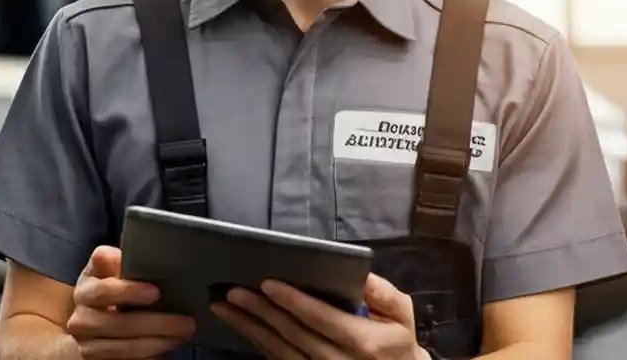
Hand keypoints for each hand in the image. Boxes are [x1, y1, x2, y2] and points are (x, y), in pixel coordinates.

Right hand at [66, 245, 196, 358]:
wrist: (86, 325)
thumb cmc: (108, 290)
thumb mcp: (109, 272)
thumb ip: (121, 262)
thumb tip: (151, 255)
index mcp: (86, 288)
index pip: (102, 289)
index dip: (128, 291)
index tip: (156, 292)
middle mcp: (81, 317)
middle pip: (118, 323)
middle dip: (156, 324)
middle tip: (185, 322)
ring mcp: (86, 343)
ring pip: (122, 348)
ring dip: (156, 343)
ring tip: (181, 337)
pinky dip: (147, 357)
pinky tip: (164, 350)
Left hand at [211, 274, 429, 359]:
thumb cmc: (396, 344)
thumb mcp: (402, 315)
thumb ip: (383, 294)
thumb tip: (359, 275)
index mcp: (361, 342)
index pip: (320, 319)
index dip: (293, 301)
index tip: (267, 284)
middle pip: (292, 333)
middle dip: (260, 311)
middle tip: (234, 292)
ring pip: (278, 350)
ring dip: (249, 328)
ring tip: (224, 308)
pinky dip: (257, 343)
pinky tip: (241, 327)